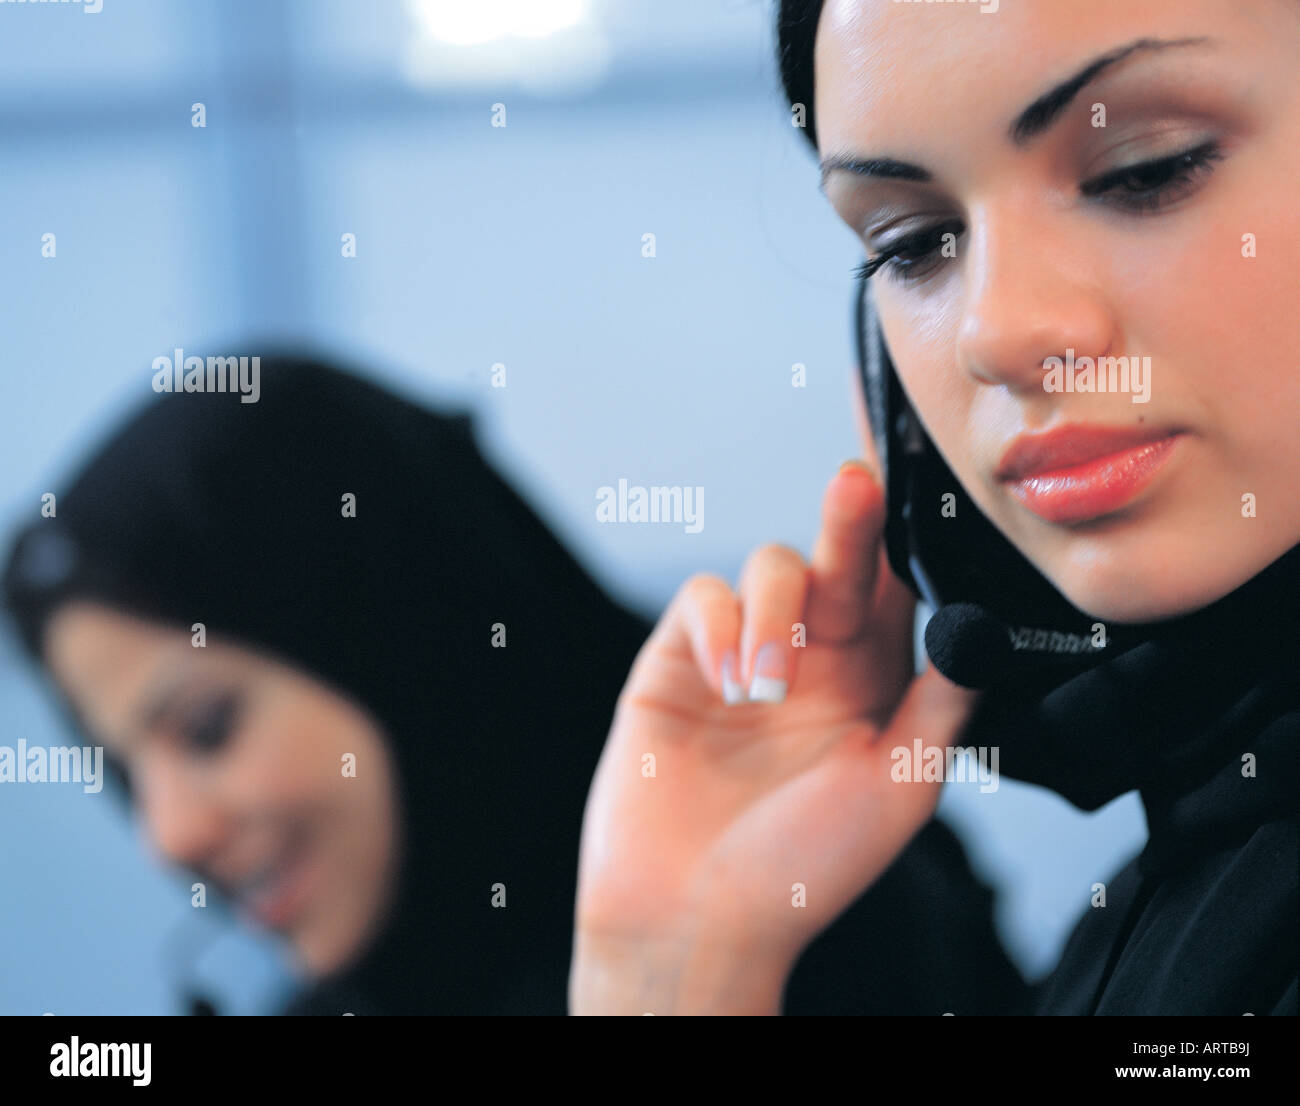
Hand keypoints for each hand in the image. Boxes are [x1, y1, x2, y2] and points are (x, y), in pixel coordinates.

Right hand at [571, 461, 979, 1013]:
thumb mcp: (900, 789)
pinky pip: (702, 599)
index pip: (896, 592)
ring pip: (767, 570)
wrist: (693, 917)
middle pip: (837, 561)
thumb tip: (982, 628)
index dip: (908, 544)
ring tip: (766, 685)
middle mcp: (813, 659)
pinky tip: (729, 681)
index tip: (924, 497)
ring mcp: (743, 655)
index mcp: (872, 684)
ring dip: (774, 609)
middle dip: (849, 520)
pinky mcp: (680, 660)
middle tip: (855, 487)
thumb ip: (942, 706)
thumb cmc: (802, 869)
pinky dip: (719, 624)